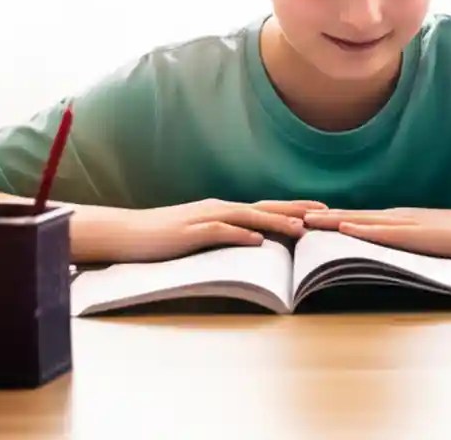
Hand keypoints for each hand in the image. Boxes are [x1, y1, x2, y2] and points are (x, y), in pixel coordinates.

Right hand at [82, 199, 325, 262]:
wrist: (126, 233)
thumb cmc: (163, 237)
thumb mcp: (199, 235)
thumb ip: (224, 236)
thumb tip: (252, 244)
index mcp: (222, 210)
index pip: (264, 207)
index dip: (292, 207)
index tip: (320, 211)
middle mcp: (217, 208)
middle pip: (263, 206)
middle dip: (295, 209)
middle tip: (324, 214)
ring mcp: (203, 218)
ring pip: (247, 216)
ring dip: (275, 221)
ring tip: (300, 228)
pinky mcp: (189, 232)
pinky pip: (219, 232)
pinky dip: (240, 234)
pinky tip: (258, 240)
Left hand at [302, 207, 450, 261]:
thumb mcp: (419, 239)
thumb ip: (397, 242)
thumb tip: (372, 250)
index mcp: (392, 219)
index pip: (352, 218)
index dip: (324, 219)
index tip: (297, 220)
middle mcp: (393, 217)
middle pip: (348, 215)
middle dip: (318, 218)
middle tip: (288, 218)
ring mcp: (405, 223)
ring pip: (361, 220)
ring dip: (332, 222)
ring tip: (305, 222)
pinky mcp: (418, 234)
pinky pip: (386, 232)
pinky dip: (364, 230)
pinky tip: (346, 230)